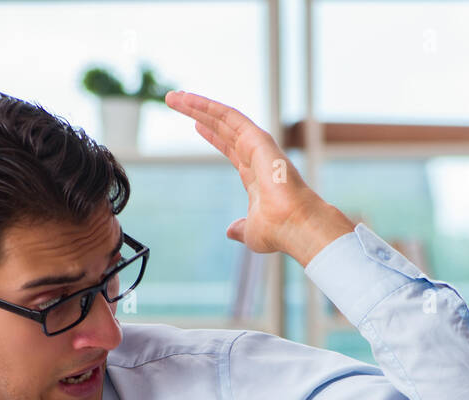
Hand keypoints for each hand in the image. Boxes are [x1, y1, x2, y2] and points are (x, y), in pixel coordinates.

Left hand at [164, 90, 353, 266]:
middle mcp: (257, 156)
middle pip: (224, 129)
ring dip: (198, 105)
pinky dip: (208, 106)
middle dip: (200, 115)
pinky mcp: (258, 138)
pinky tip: (189, 100)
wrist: (294, 226)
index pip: (231, 149)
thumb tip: (231, 231)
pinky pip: (229, 116)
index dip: (213, 137)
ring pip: (224, 118)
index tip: (197, 126)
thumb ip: (240, 228)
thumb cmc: (278, 232)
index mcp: (256, 175)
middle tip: (177, 101)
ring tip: (174, 97)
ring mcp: (258, 146)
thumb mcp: (251, 231)